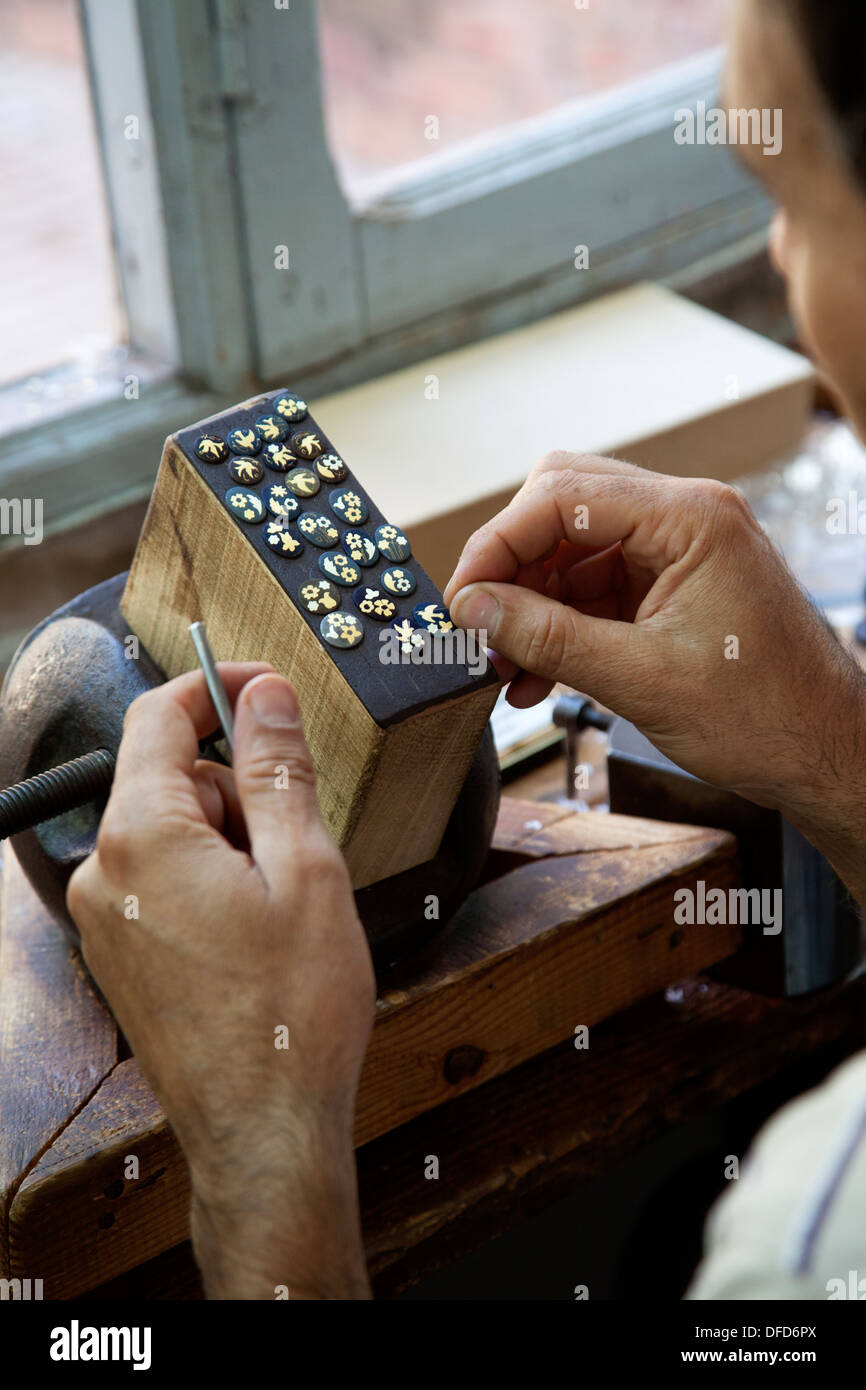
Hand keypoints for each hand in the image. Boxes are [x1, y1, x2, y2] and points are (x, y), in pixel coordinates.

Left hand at [67, 665, 374, 1298]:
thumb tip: (265, 696)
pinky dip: (213, 881)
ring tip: (282, 909)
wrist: (263, 1131)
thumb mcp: (306, 869)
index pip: (158, 717)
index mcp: (143, 837)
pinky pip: (165, 880)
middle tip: (299, 848)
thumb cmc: (291, 1013)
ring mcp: (105, 917)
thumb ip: (278, 769)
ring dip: (233, 842)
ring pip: (174, 832)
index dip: (215, 688)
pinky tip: (256, 934)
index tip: (264, 687)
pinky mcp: (119, 953)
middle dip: (239, 790)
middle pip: (172, 778)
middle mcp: (105, 871)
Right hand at [445, 452, 865, 828]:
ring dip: (532, 607)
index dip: (500, 543)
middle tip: (479, 626)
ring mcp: (680, 551)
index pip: (565, 494)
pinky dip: (561, 626)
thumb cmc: (767, 718)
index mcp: (692, 518)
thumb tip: (475, 609)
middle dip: (512, 569)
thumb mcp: (641, 680)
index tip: (463, 598)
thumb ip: (550, 637)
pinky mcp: (673, 586)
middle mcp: (687, 519)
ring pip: (574, 553)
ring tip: (505, 668)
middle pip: (565, 509)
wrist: (826, 756)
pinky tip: (536, 674)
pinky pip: (596, 588)